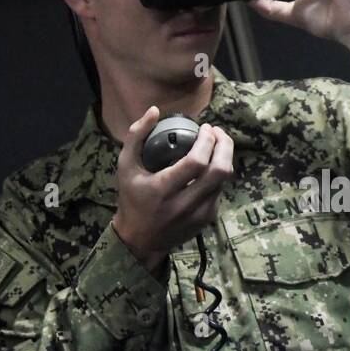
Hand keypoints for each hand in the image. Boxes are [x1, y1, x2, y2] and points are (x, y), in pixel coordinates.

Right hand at [111, 107, 234, 270]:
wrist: (140, 240)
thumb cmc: (132, 198)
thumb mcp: (125, 166)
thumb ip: (136, 136)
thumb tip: (154, 110)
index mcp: (162, 190)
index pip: (197, 162)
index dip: (207, 141)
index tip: (205, 128)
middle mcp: (184, 204)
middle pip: (220, 171)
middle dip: (224, 145)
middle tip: (217, 132)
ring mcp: (199, 214)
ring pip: (224, 180)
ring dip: (224, 157)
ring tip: (217, 144)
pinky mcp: (207, 219)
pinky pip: (221, 190)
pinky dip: (219, 174)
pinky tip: (211, 164)